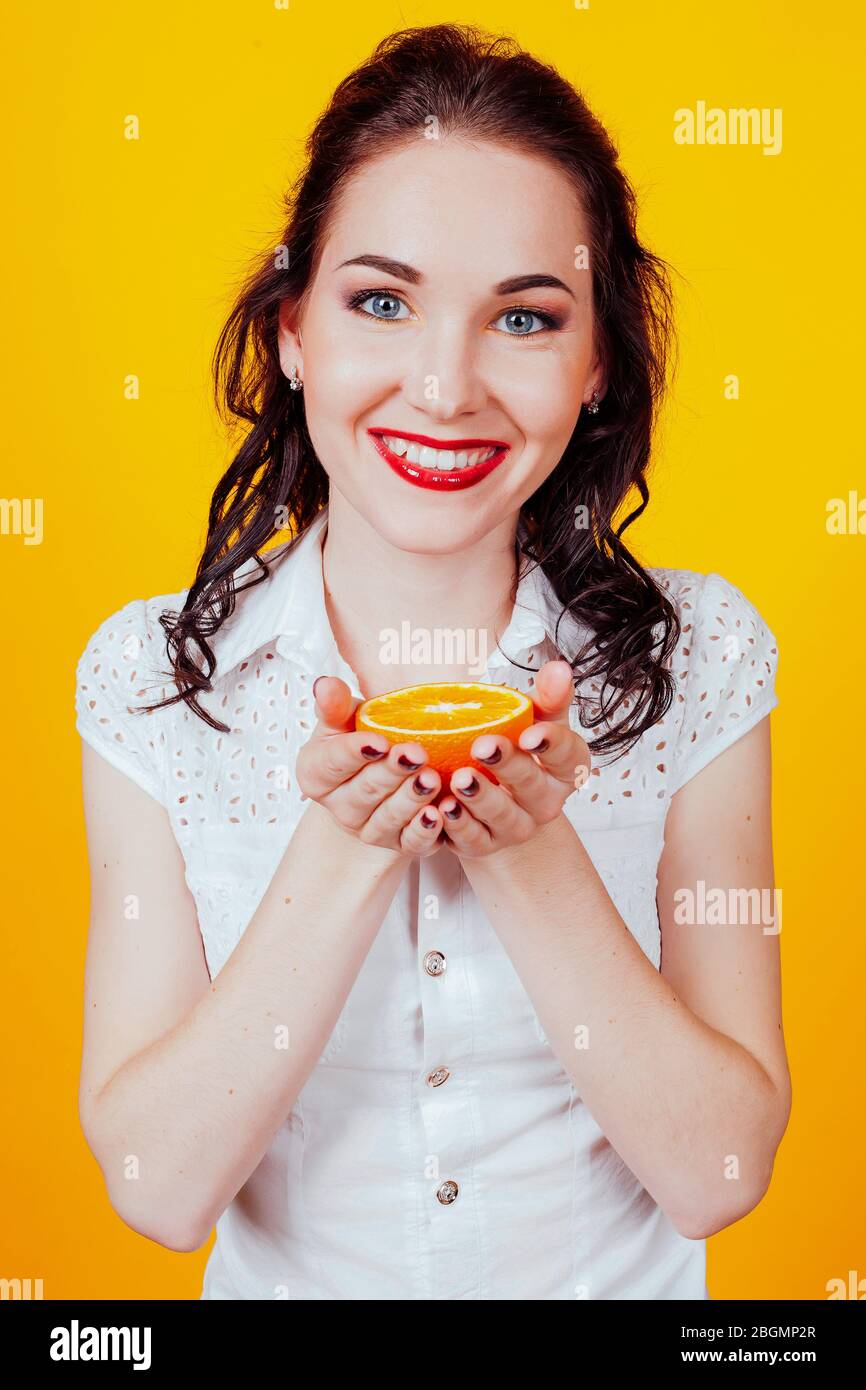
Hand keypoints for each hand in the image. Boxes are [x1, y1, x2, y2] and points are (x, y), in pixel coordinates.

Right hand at [295, 676, 444, 854]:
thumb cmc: (360, 739)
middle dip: (391, 773)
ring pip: (388, 818)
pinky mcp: (398, 844)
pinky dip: (425, 831)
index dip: (355, 753)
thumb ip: (335, 705)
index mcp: (317, 775)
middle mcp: (339, 808)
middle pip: (364, 791)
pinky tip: (439, 814)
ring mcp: (368, 829)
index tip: (379, 741)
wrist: (379, 772)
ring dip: (411, 799)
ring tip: (431, 779)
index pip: (332, 764)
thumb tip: (325, 684)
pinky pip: (410, 843)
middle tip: (417, 754)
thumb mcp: (344, 720)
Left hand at [437, 660, 590, 858]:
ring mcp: (515, 827)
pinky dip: (456, 826)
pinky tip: (441, 808)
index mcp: (563, 770)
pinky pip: (471, 839)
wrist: (500, 800)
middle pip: (531, 786)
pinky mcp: (483, 844)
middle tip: (483, 746)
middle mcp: (544, 803)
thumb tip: (559, 668)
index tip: (531, 734)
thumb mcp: (535, 720)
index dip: (551, 744)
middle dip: (509, 766)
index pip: (567, 756)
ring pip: (501, 816)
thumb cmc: (517, 750)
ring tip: (460, 779)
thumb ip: (548, 697)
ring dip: (480, 798)